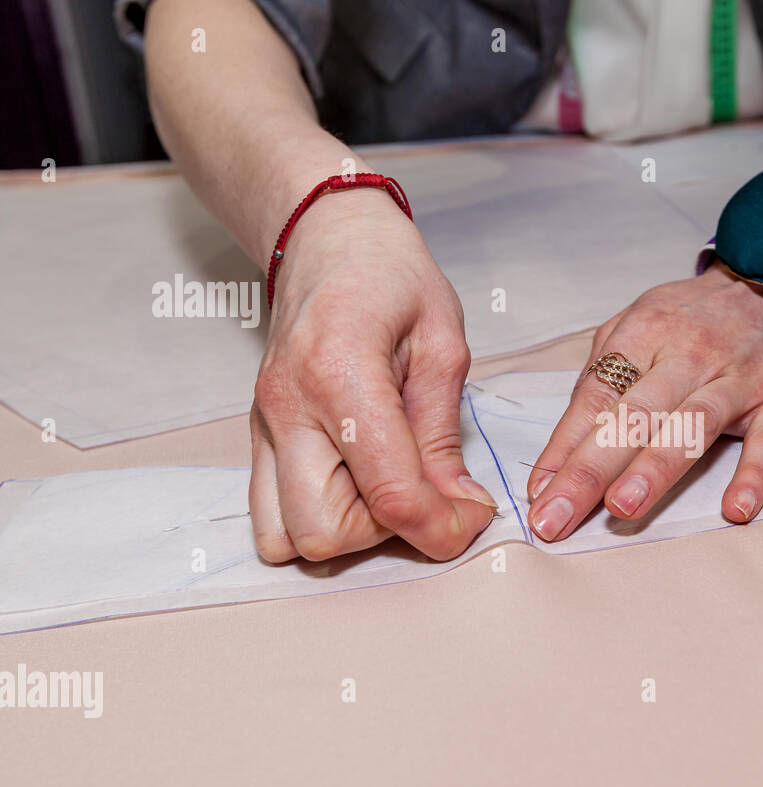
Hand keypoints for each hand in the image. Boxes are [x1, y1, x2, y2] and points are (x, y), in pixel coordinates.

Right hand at [250, 188, 497, 561]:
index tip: (472, 513)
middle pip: (324, 535)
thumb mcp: (443, 342)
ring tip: (387, 485)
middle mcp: (287, 408)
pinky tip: (358, 481)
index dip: (441, 526)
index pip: (389, 494)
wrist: (325, 238)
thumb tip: (457, 505)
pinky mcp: (257, 439)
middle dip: (386, 534)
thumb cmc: (390, 276)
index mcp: (340, 374)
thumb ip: (444, 432)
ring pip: (287, 538)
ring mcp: (263, 427)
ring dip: (348, 532)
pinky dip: (319, 517)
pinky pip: (271, 516)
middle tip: (426, 494)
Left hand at [525, 263, 762, 540]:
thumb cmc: (697, 318)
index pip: (597, 397)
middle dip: (592, 469)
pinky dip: (753, 475)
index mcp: (645, 333)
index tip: (539, 493)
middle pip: (634, 416)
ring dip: (657, 468)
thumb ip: (600, 381)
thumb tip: (559, 455)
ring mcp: (740, 378)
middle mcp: (690, 355)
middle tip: (558, 516)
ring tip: (623, 507)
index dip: (565, 446)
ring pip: (694, 425)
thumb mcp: (639, 326)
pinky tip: (735, 509)